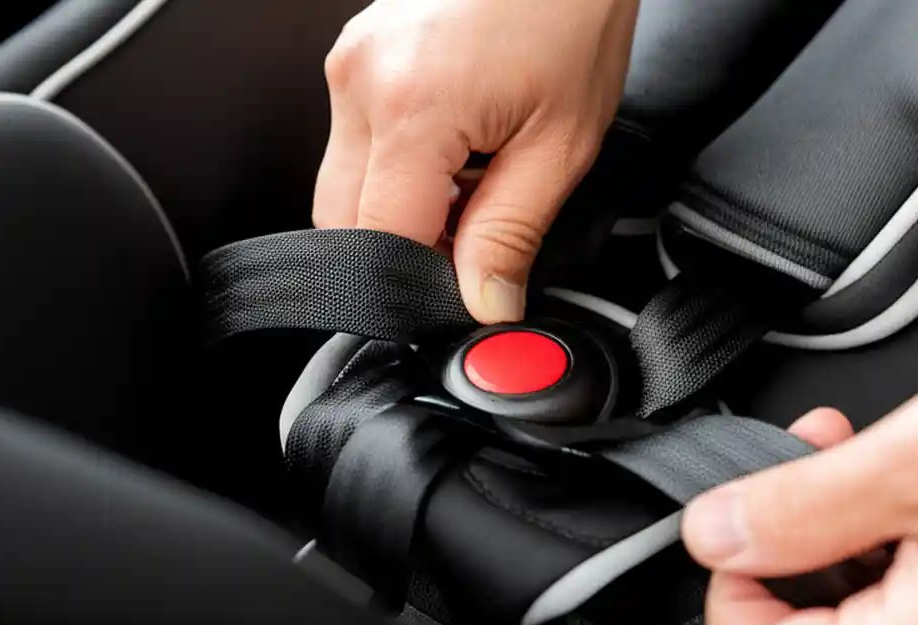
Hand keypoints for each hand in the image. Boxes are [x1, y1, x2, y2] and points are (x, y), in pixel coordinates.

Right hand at [315, 0, 638, 322]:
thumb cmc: (572, 11)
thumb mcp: (562, 142)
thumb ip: (511, 234)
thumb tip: (483, 303)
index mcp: (412, 107)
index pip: (381, 242)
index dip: (420, 281)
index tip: (462, 289)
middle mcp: (361, 81)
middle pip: (345, 220)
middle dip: (403, 248)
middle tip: (474, 235)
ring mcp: (349, 61)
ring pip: (347, 184)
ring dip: (401, 205)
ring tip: (474, 174)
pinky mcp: (355, 54)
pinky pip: (357, 141)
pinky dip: (399, 165)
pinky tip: (455, 146)